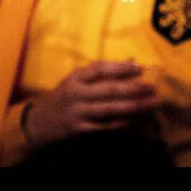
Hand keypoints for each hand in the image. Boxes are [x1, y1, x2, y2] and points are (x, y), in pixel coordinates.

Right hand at [23, 60, 159, 147]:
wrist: (38, 124)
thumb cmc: (65, 97)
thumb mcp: (77, 80)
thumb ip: (103, 71)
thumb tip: (133, 60)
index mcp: (75, 78)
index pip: (100, 69)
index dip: (121, 67)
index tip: (140, 68)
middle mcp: (75, 94)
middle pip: (108, 89)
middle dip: (133, 88)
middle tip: (152, 87)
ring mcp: (76, 113)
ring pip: (109, 108)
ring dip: (132, 106)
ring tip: (149, 103)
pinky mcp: (77, 130)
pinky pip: (103, 126)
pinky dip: (119, 123)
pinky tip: (133, 119)